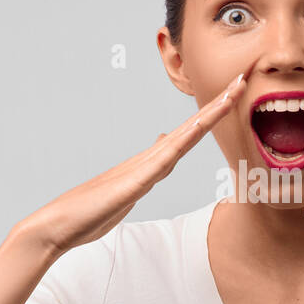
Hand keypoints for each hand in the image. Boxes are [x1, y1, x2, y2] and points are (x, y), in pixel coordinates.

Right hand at [22, 70, 248, 254]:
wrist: (58, 226)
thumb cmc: (90, 213)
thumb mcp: (130, 191)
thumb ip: (149, 173)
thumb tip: (166, 152)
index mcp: (151, 164)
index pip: (191, 135)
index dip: (214, 115)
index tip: (235, 95)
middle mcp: (149, 159)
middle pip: (194, 127)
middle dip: (221, 104)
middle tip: (245, 78)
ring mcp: (142, 169)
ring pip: (185, 136)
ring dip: (210, 115)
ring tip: (234, 93)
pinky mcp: (133, 183)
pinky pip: (164, 159)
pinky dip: (183, 141)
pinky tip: (199, 127)